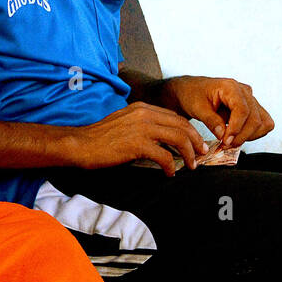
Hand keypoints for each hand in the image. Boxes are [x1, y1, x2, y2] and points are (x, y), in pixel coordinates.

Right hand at [59, 102, 210, 176]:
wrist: (80, 144)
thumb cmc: (99, 138)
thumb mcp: (124, 123)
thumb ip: (143, 126)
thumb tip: (161, 141)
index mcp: (143, 107)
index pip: (175, 116)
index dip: (189, 130)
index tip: (195, 143)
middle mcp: (145, 113)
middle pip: (182, 125)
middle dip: (196, 141)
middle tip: (201, 154)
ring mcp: (142, 128)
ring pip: (179, 138)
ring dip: (189, 154)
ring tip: (191, 165)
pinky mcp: (138, 144)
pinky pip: (165, 156)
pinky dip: (171, 166)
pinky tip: (170, 174)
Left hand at [159, 75, 273, 147]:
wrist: (192, 91)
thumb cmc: (193, 95)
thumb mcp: (197, 108)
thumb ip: (211, 121)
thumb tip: (223, 135)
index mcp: (231, 87)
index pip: (243, 110)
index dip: (236, 129)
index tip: (225, 141)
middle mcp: (244, 92)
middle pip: (255, 119)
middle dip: (241, 136)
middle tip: (225, 146)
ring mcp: (250, 99)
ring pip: (263, 122)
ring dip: (249, 136)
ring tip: (230, 142)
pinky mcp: (252, 108)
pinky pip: (263, 123)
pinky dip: (253, 134)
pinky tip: (237, 136)